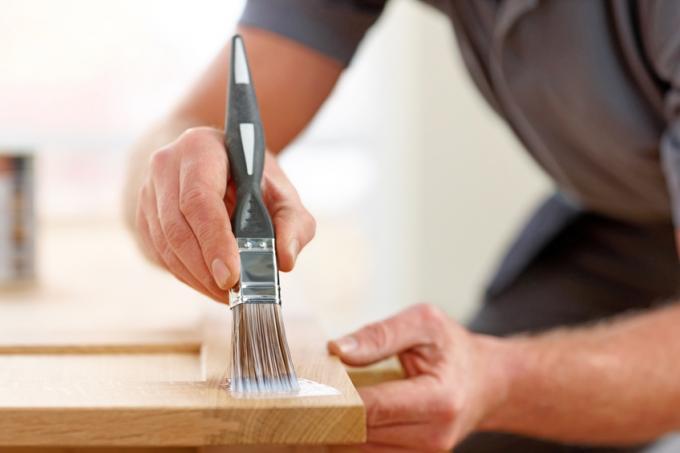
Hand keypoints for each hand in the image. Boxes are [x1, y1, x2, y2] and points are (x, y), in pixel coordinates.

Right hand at [135, 127, 315, 301]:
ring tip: (228, 295)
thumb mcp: (282, 191)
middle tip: (234, 294)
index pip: (200, 199)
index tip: (231, 275)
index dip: (214, 241)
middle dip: (206, 268)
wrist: (215, 163)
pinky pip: (160, 254)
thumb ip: (294, 223)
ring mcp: (148, 191)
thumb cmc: (251, 178)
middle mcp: (166, 166)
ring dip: (197, 278)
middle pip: (178, 227)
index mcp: (200, 148)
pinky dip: (188, 276)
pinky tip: (212, 285)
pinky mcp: (142, 217)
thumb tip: (285, 260)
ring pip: (166, 246)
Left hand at [328, 304, 508, 451]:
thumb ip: (380, 334)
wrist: (487, 382)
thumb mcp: (424, 323)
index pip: (373, 408)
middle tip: (314, 388)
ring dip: (339, 425)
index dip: (337, 397)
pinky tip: (350, 412)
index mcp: (439, 400)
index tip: (312, 383)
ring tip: (333, 398)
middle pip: (361, 433)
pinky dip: (352, 434)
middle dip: (333, 411)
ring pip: (359, 449)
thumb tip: (337, 350)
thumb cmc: (454, 349)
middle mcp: (434, 437)